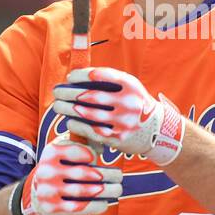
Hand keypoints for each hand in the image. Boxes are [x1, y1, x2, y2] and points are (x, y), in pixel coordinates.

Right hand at [20, 136, 122, 214]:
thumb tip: (102, 144)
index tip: (99, 159)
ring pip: (85, 191)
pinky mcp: (52, 208)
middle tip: (119, 176)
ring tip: (118, 189)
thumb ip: (80, 141)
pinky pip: (80, 207)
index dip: (92, 155)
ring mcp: (48, 191)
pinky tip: (106, 203)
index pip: (78, 151)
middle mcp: (47, 171)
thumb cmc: (58, 169)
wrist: (36, 197)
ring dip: (106, 191)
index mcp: (51, 152)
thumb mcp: (62, 151)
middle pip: (85, 173)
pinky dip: (96, 205)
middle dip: (107, 175)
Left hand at [51, 67, 185, 164]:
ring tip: (58, 106)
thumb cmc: (136, 104)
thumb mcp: (130, 87)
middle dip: (69, 93)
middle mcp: (128, 102)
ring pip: (89, 114)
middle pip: (91, 95)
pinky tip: (69, 121)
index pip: (101, 75)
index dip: (81, 75)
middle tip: (57, 91)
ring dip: (69, 109)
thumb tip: (77, 78)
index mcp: (130, 85)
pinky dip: (77, 125)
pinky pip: (92, 131)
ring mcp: (123, 122)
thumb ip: (110, 81)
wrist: (158, 130)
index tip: (70, 77)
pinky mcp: (118, 138)